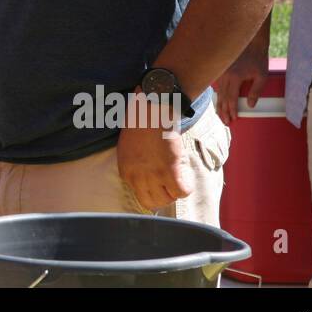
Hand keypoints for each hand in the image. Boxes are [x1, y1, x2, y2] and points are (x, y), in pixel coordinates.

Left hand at [117, 97, 193, 211]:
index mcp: (125, 171)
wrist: (151, 108)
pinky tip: (185, 176)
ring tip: (177, 178)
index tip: (158, 181)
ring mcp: (153, 175)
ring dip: (174, 192)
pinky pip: (181, 192)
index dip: (152, 189)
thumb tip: (146, 171)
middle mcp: (136, 176)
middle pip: (151, 202)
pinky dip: (186, 187)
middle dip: (163, 196)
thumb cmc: (139, 122)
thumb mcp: (128, 146)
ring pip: (166, 200)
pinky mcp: (169, 170)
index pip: (139, 195)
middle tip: (170, 183)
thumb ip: (135, 163)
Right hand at [216, 46, 267, 124]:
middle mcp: (225, 75)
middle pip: (222, 98)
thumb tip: (251, 105)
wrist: (251, 43)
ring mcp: (221, 72)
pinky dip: (218, 96)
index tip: (234, 119)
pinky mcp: (221, 69)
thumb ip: (256, 91)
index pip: (231, 99)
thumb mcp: (262, 76)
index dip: (232, 110)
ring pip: (218, 92)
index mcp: (235, 77)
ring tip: (221, 116)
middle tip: (226, 123)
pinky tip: (219, 102)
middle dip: (224, 112)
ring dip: (220, 105)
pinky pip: (218, 86)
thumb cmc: (258, 59)